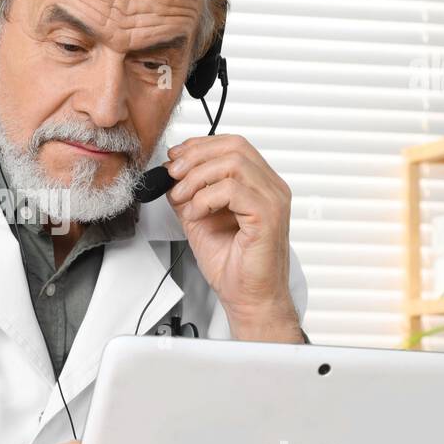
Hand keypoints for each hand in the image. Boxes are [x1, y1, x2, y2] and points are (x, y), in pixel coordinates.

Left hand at [164, 133, 301, 341]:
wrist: (248, 298)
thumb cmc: (232, 265)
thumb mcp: (199, 219)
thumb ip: (189, 194)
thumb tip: (171, 174)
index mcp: (260, 184)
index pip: (233, 145)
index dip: (200, 146)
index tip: (175, 158)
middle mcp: (271, 188)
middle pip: (234, 146)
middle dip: (195, 156)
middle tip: (173, 175)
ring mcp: (273, 200)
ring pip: (233, 163)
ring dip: (197, 177)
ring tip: (182, 199)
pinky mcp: (267, 216)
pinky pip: (232, 190)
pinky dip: (205, 198)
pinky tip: (196, 214)